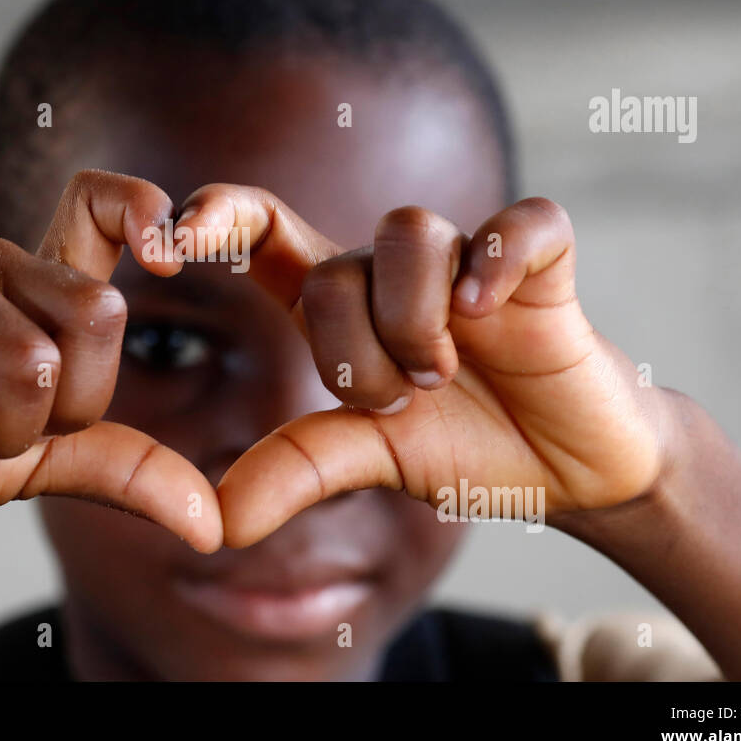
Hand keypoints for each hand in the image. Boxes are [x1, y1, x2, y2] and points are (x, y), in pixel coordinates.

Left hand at [172, 185, 667, 546]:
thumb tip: (217, 523)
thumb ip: (298, 470)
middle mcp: (393, 272)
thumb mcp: (372, 461)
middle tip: (401, 403)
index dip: (217, 217)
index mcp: (342, 307)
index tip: (170, 245)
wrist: (569, 468)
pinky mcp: (538, 264)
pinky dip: (496, 259)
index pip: (264, 230)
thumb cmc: (466, 445)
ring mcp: (467, 260)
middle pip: (335, 266)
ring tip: (444, 376)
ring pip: (407, 234)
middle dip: (356, 352)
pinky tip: (485, 310)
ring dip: (414, 320)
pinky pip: (515, 224)